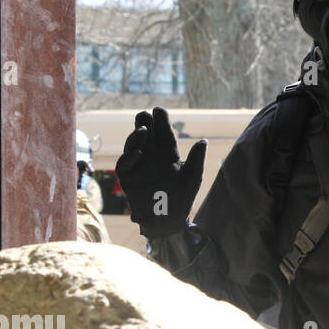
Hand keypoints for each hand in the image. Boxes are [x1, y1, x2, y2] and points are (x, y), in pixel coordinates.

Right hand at [115, 107, 207, 238]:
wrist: (169, 219)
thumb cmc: (182, 197)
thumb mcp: (192, 177)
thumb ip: (196, 160)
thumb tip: (203, 141)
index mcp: (168, 154)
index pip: (164, 134)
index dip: (161, 122)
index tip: (159, 109)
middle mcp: (152, 156)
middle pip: (146, 135)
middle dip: (144, 123)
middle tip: (145, 114)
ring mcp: (139, 166)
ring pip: (133, 146)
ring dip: (136, 137)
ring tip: (144, 130)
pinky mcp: (128, 178)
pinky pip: (125, 165)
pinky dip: (130, 158)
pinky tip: (138, 152)